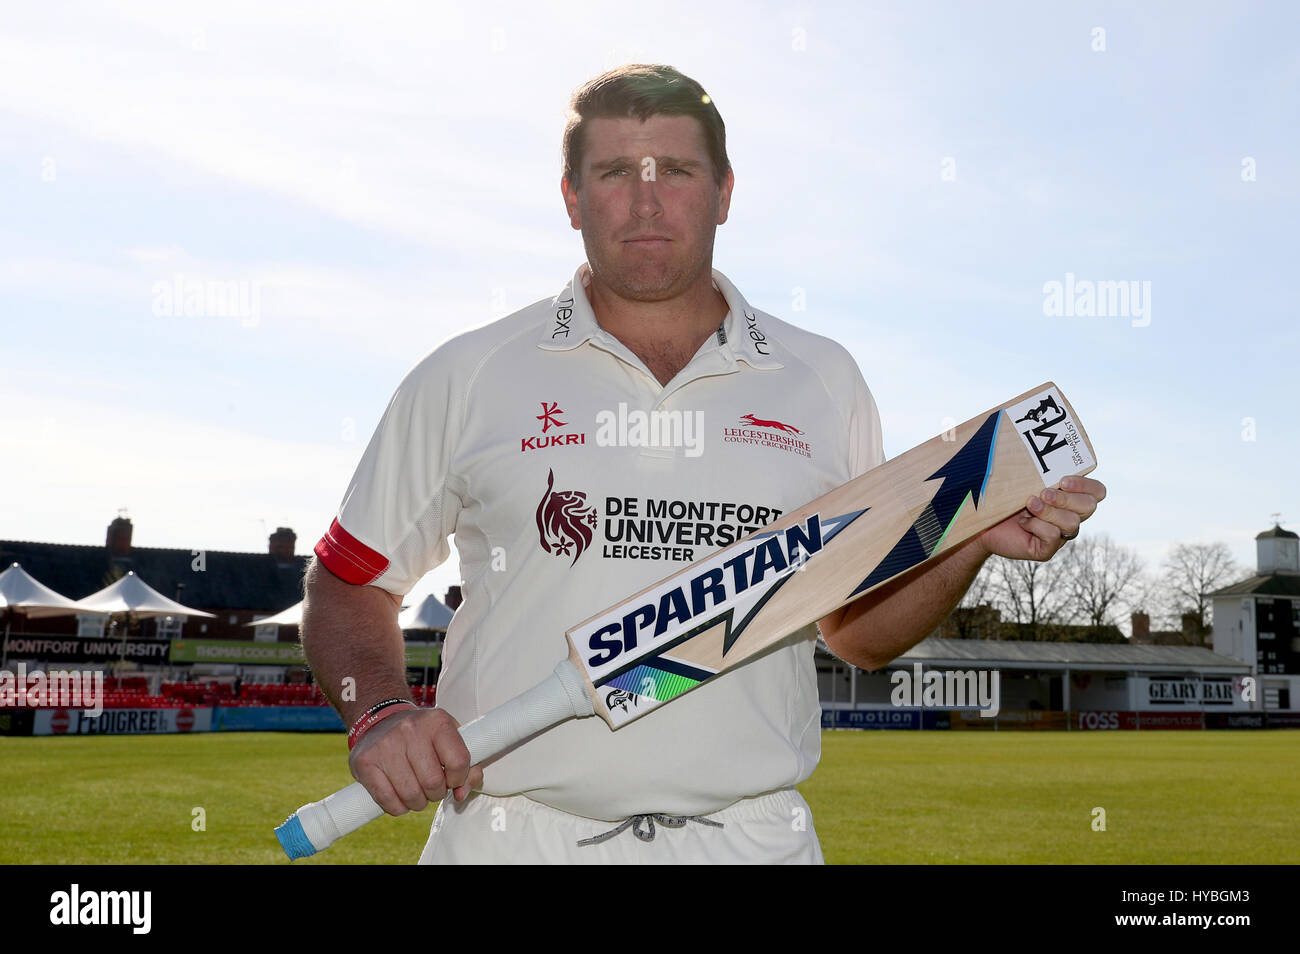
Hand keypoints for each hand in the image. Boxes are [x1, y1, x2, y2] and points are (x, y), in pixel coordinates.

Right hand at [348, 706, 483, 815]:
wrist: (381, 719)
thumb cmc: (422, 736)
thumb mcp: (449, 739)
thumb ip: (467, 767)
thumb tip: (461, 794)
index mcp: (437, 721)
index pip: (459, 761)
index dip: (459, 778)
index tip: (452, 778)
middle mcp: (410, 729)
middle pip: (433, 782)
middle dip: (436, 793)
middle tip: (432, 787)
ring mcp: (385, 745)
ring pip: (411, 795)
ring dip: (418, 802)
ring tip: (417, 791)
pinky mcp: (365, 762)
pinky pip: (388, 801)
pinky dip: (398, 807)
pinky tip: (400, 797)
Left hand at [978, 475, 1106, 561]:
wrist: (982, 522)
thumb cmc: (1003, 495)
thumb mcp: (1023, 478)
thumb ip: (1037, 468)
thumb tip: (1039, 440)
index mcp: (1070, 496)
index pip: (1097, 491)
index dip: (1086, 485)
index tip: (1063, 479)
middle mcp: (1070, 515)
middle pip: (1089, 507)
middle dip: (1067, 498)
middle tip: (1043, 492)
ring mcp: (1060, 534)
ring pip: (1072, 523)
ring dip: (1049, 511)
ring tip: (1029, 504)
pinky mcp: (1046, 549)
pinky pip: (1053, 537)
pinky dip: (1037, 526)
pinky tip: (1023, 522)